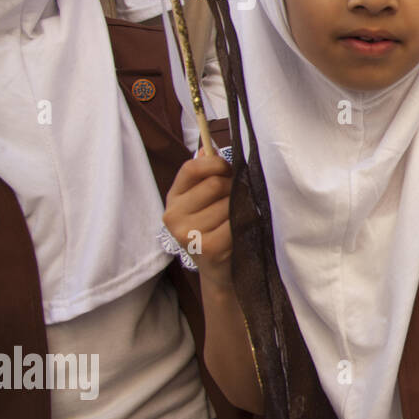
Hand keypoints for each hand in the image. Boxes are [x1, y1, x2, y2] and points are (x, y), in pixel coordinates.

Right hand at [164, 150, 233, 287]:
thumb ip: (206, 175)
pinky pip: (236, 223)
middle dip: (234, 189)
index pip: (192, 168)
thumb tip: (206, 148)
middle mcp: (173, 215)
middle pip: (216, 184)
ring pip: (230, 204)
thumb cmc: (214, 228)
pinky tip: (239, 233)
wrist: (219, 270)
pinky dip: (245, 225)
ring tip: (236, 220)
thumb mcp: (204, 201)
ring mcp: (187, 234)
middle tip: (237, 201)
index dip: (216, 164)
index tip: (229, 170)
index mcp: (173, 198)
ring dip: (241, 209)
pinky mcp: (207, 247)